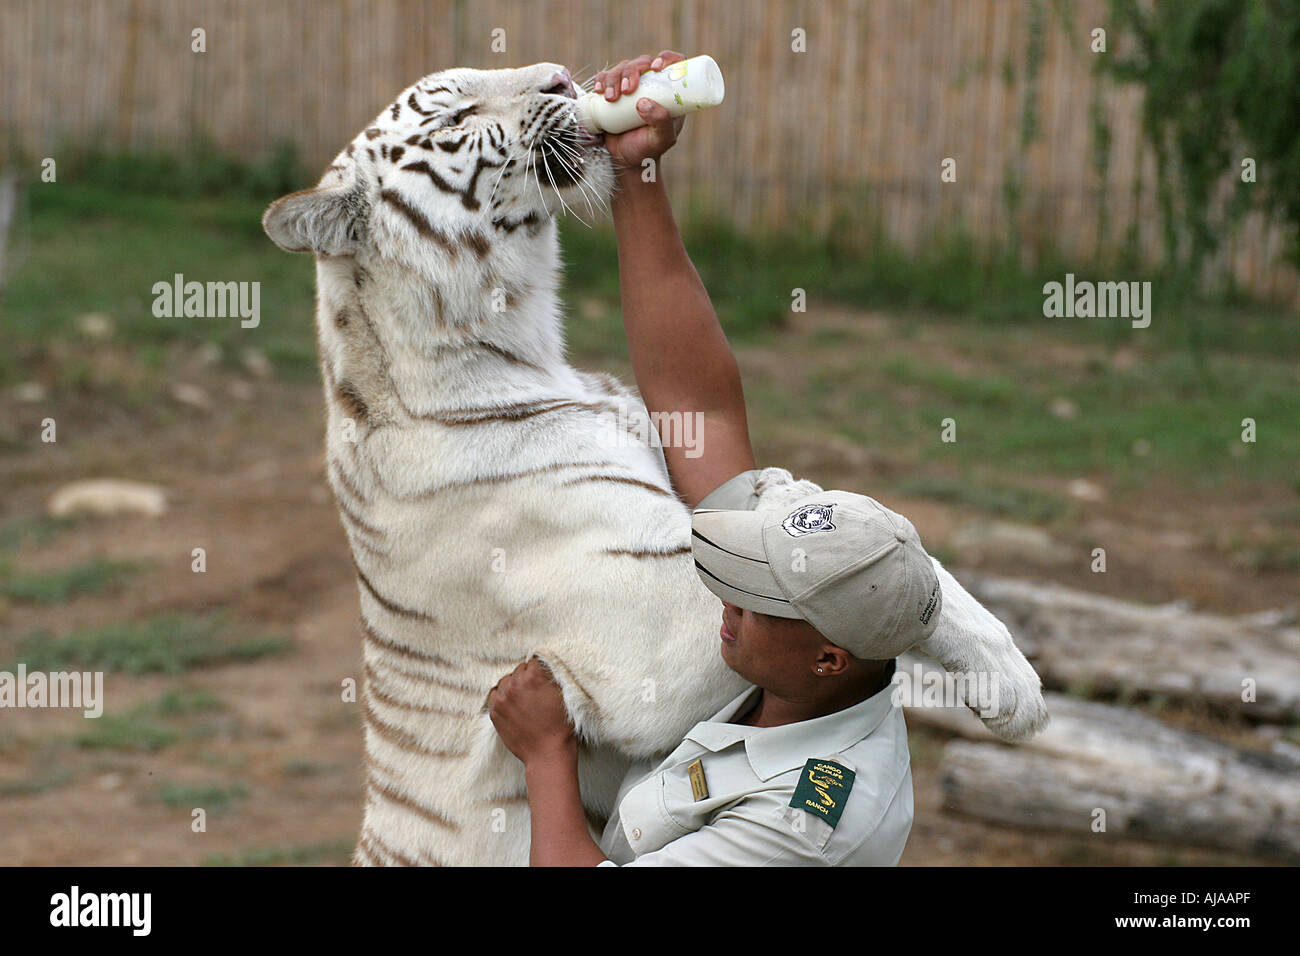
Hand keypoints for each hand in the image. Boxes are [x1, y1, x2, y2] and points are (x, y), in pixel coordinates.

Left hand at [487, 659, 576, 765]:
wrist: (547, 753)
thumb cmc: (560, 726)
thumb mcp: (563, 694)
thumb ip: (551, 675)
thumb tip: (544, 664)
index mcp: (533, 677)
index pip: (533, 660)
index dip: (540, 669)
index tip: (543, 676)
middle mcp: (514, 684)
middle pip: (519, 670)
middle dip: (527, 677)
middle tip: (536, 691)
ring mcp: (502, 698)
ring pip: (505, 681)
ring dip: (514, 685)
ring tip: (524, 698)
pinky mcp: (494, 712)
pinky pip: (494, 694)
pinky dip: (502, 696)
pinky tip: (512, 704)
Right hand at [592, 51, 686, 167]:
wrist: (626, 159)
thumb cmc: (649, 149)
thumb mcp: (662, 140)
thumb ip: (661, 123)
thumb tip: (644, 102)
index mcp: (669, 91)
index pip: (673, 64)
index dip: (666, 58)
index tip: (656, 67)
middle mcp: (651, 84)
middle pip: (643, 63)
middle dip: (632, 71)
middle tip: (627, 90)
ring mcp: (630, 86)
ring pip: (622, 68)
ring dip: (614, 78)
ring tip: (611, 99)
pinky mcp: (613, 91)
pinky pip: (605, 78)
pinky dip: (601, 80)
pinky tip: (599, 91)